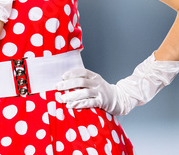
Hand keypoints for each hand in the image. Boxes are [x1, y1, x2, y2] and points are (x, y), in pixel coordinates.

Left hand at [54, 52, 178, 115]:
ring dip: (71, 95)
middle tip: (57, 87)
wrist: (121, 99)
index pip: (82, 71)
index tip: (62, 76)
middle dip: (68, 84)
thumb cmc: (102, 91)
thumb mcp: (95, 83)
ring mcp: (100, 92)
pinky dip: (79, 104)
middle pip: (81, 81)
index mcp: (94, 76)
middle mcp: (97, 83)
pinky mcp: (102, 102)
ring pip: (84, 92)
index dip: (72, 73)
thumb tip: (65, 83)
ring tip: (62, 98)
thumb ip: (84, 82)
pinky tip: (71, 106)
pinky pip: (89, 103)